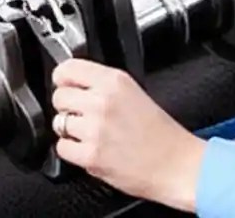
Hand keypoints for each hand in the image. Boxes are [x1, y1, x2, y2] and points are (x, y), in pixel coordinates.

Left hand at [51, 59, 206, 211]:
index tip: (64, 85)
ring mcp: (95, 129)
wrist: (176, 165)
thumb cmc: (161, 134)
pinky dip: (73, 151)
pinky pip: (62, 147)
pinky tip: (91, 149)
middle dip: (67, 107)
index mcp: (115, 81)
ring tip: (91, 135)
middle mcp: (103, 101)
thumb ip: (105, 85)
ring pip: (58, 123)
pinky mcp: (91, 155)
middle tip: (83, 115)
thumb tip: (74, 84)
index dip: (62, 79)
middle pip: (59, 96)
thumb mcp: (136, 93)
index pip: (68, 69)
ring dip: (70, 130)